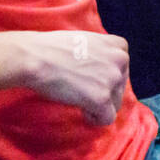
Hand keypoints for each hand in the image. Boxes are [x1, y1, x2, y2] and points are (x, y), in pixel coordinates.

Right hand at [12, 30, 129, 125]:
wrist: (35, 57)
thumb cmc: (53, 48)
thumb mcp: (87, 40)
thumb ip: (102, 53)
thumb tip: (104, 70)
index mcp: (117, 45)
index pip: (123, 67)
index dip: (107, 76)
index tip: (92, 78)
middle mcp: (120, 60)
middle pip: (120, 87)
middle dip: (104, 92)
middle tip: (82, 91)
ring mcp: (112, 79)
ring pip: (115, 103)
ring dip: (99, 105)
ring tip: (79, 99)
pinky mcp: (101, 98)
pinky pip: (107, 118)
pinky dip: (95, 118)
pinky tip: (82, 110)